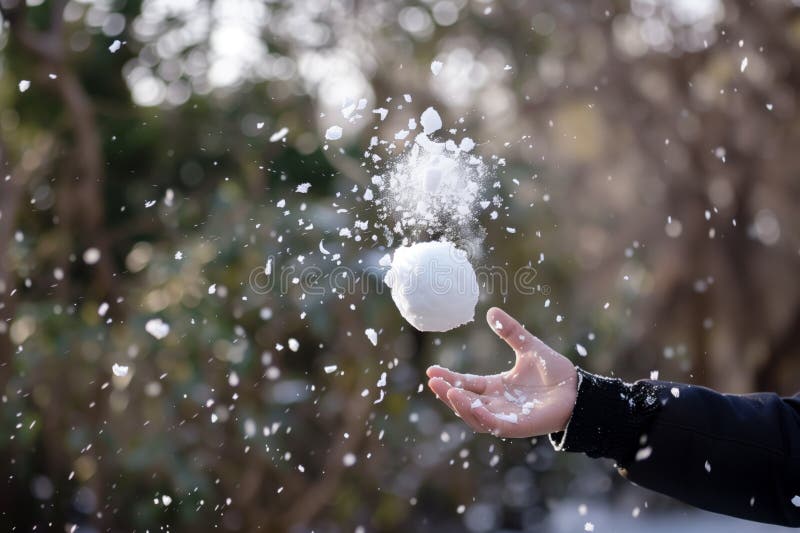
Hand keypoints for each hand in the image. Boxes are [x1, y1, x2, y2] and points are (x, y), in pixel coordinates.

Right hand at [426, 307, 577, 437]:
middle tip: (433, 381)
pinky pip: (494, 425)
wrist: (578, 389)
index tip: (432, 371)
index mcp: (496, 387)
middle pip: (465, 401)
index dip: (449, 379)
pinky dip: (481, 416)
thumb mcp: (528, 346)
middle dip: (447, 392)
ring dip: (460, 405)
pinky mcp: (518, 426)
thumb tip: (491, 311)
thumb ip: (511, 331)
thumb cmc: (554, 372)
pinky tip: (472, 405)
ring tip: (448, 391)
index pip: (467, 385)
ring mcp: (506, 417)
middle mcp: (497, 404)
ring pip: (475, 415)